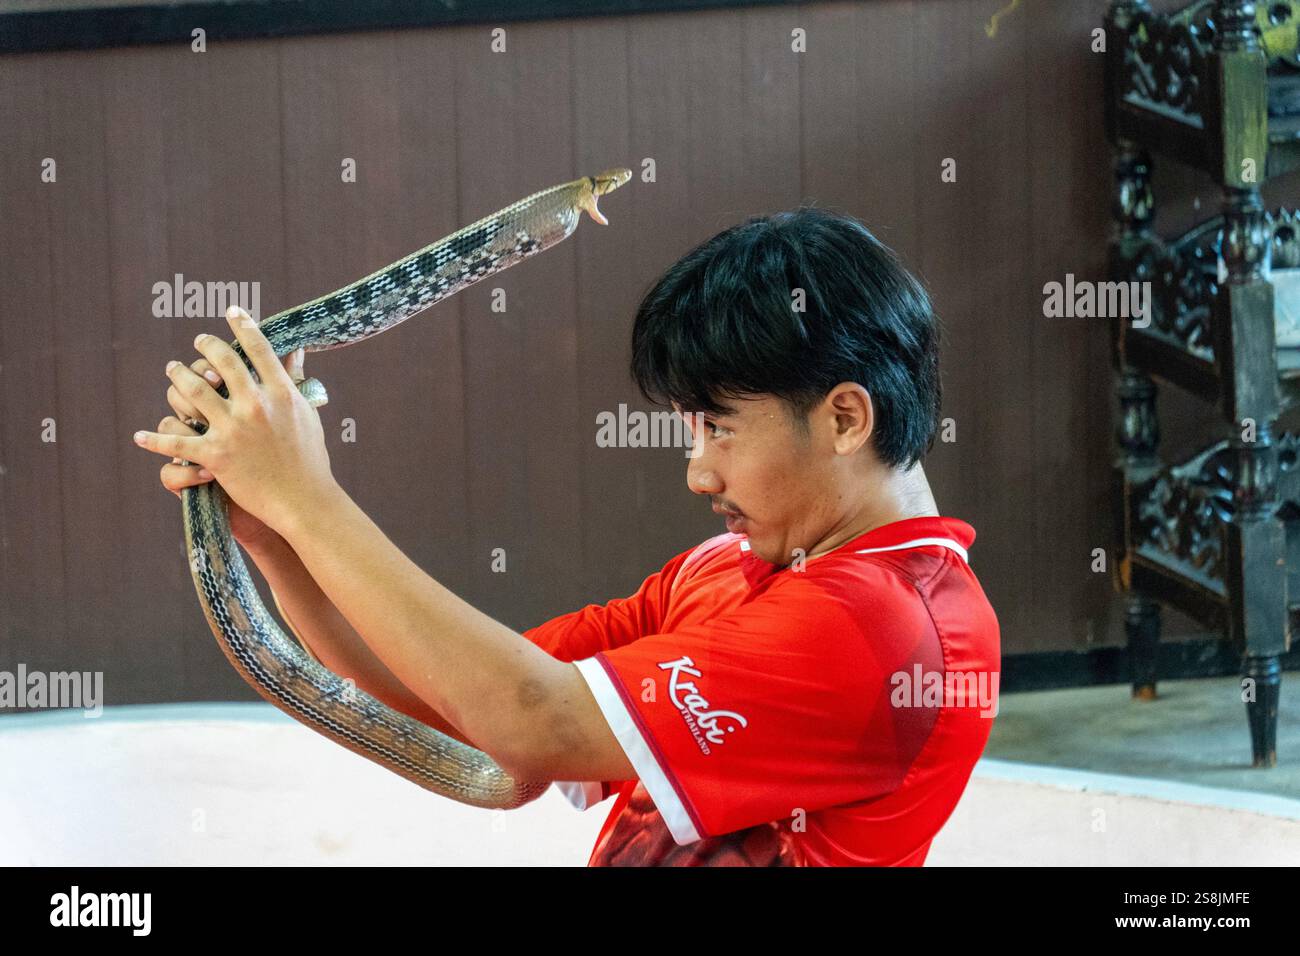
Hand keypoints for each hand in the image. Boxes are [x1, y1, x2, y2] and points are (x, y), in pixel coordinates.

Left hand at [134, 305, 336, 536]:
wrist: (303, 500)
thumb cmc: (311, 459)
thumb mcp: (308, 414)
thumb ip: (296, 382)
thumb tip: (296, 352)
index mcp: (280, 393)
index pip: (258, 348)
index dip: (243, 325)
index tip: (232, 311)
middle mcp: (254, 405)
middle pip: (222, 361)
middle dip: (207, 346)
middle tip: (199, 343)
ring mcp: (232, 430)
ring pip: (192, 391)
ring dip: (178, 376)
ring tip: (174, 370)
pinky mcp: (214, 456)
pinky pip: (175, 441)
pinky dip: (155, 439)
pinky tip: (140, 435)